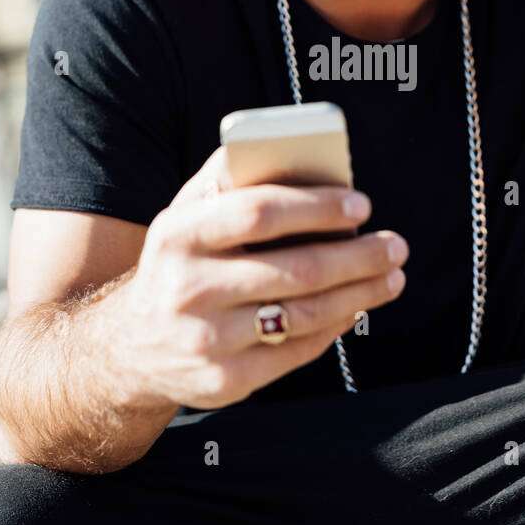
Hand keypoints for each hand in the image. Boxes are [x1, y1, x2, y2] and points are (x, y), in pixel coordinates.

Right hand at [114, 145, 407, 410]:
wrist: (129, 348)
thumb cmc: (177, 264)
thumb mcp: (184, 215)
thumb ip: (228, 179)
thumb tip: (289, 144)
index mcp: (179, 234)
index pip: (258, 213)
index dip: (316, 207)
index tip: (360, 204)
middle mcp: (188, 288)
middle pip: (294, 270)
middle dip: (357, 256)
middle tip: (395, 245)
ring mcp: (206, 340)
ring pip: (303, 315)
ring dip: (359, 294)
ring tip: (391, 277)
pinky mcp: (224, 381)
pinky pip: (295, 351)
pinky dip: (334, 328)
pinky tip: (355, 309)